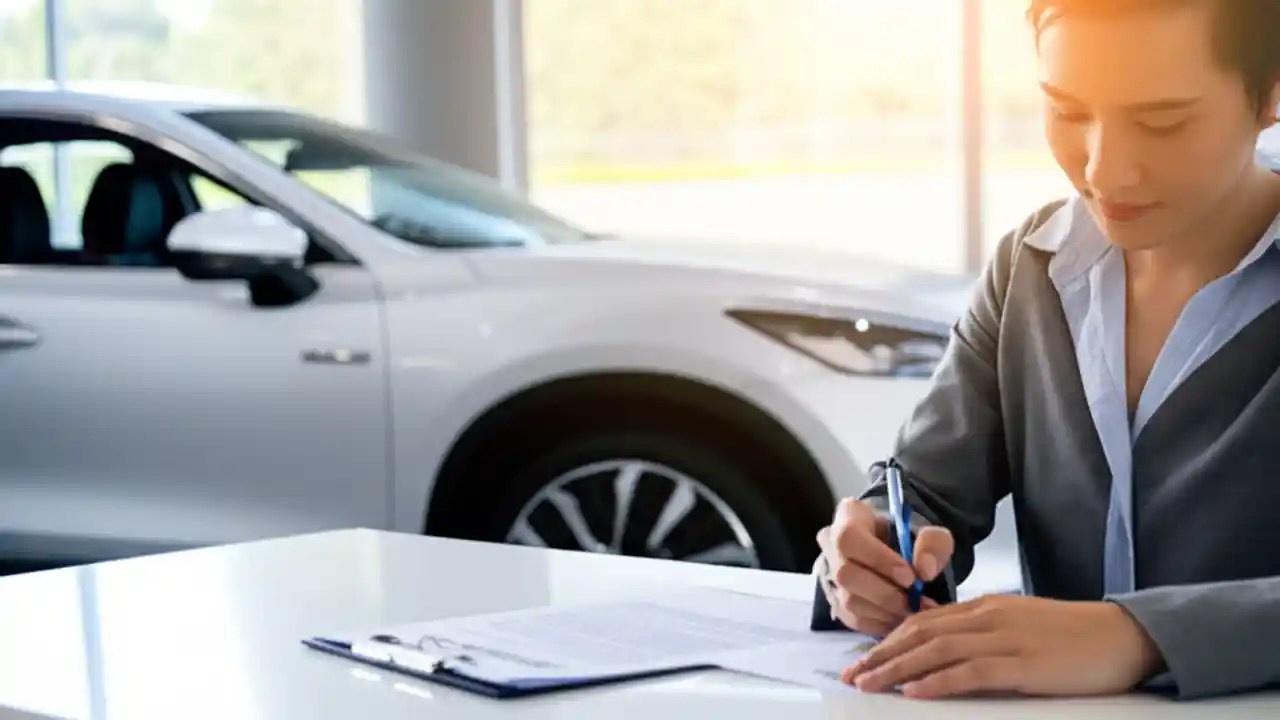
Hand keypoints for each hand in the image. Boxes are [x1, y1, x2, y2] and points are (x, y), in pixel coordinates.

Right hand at [816, 498, 954, 635]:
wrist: (903, 554)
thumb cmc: (913, 539)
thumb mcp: (932, 533)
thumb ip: (934, 545)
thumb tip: (925, 570)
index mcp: (850, 516)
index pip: (849, 537)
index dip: (877, 560)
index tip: (910, 577)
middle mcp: (830, 544)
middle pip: (845, 574)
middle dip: (885, 593)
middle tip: (917, 602)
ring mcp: (830, 574)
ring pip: (848, 600)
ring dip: (885, 611)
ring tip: (914, 612)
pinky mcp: (836, 602)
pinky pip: (852, 619)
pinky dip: (880, 623)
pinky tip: (902, 619)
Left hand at [844, 595, 1165, 698]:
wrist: (1124, 635)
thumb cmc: (1072, 637)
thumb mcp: (1019, 626)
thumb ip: (982, 633)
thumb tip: (944, 651)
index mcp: (985, 608)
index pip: (923, 622)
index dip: (888, 641)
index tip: (862, 660)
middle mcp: (988, 617)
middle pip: (920, 634)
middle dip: (881, 655)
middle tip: (851, 676)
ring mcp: (1005, 639)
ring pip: (937, 651)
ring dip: (897, 669)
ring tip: (869, 685)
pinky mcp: (1023, 664)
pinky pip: (970, 672)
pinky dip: (938, 682)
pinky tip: (914, 692)